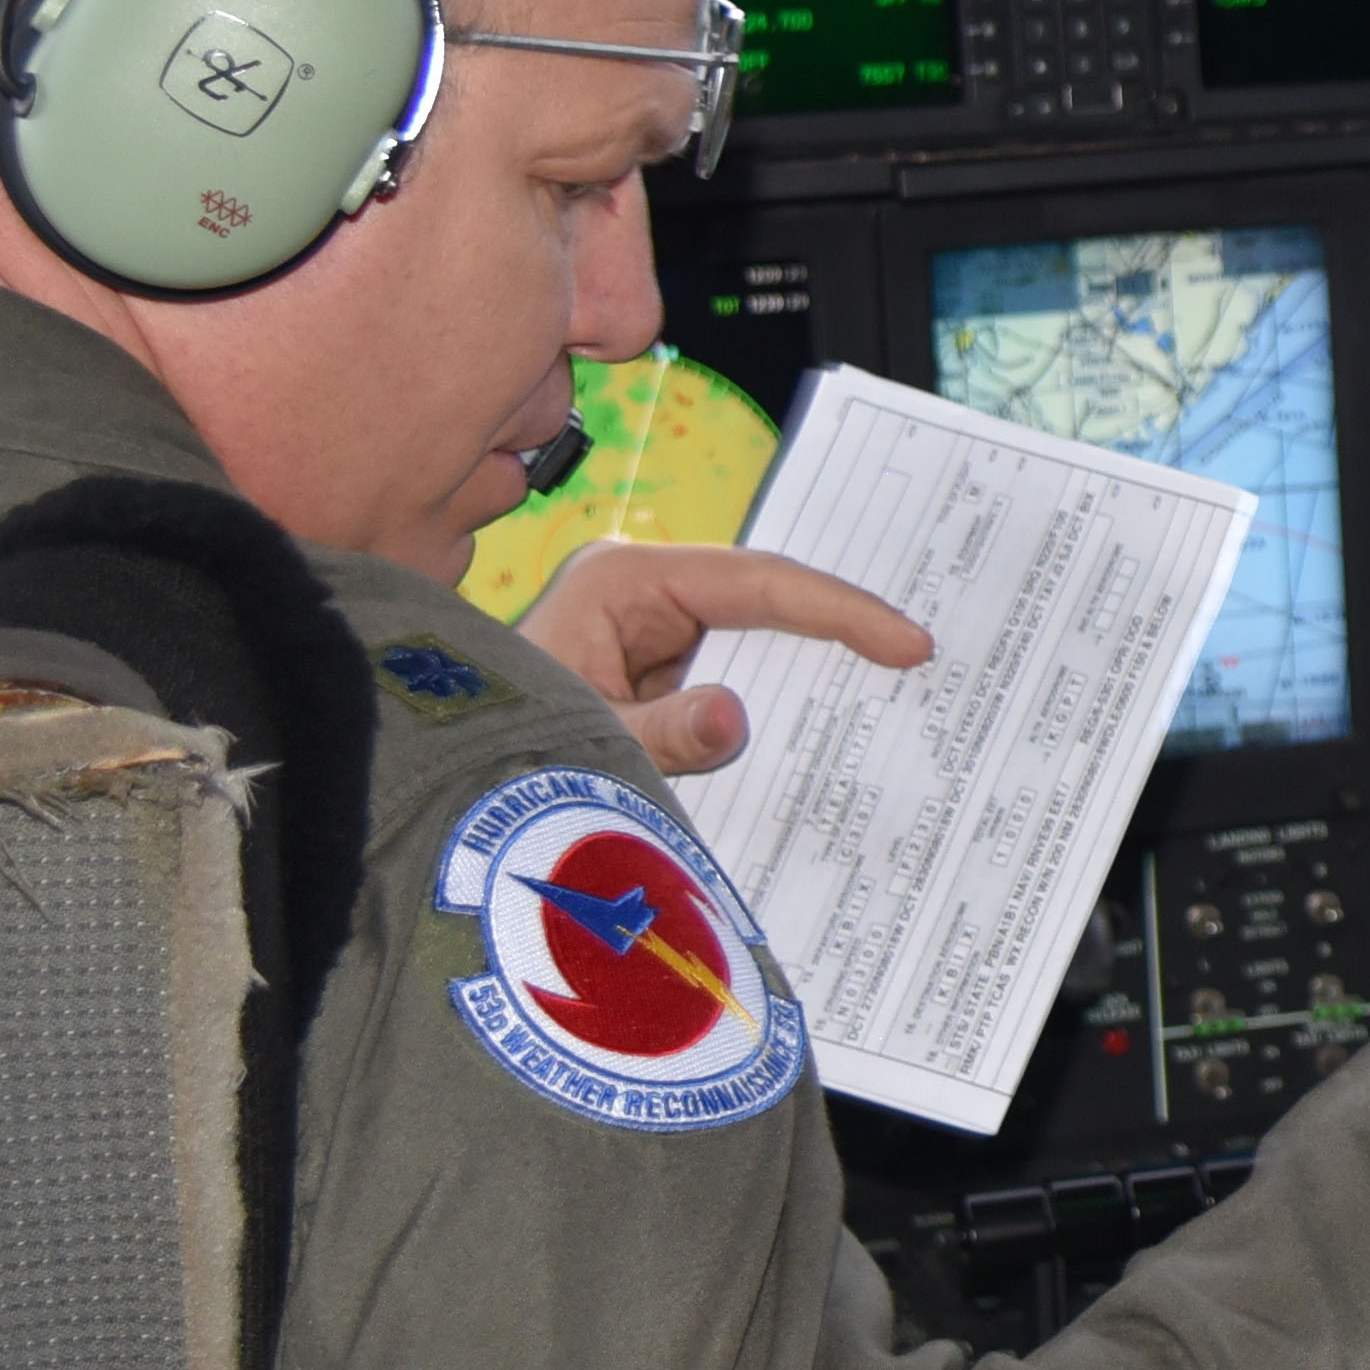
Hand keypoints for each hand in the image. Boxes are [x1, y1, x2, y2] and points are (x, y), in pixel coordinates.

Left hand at [517, 538, 932, 775]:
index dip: (839, 610)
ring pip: (759, 653)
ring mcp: (654, 640)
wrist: (446, 788)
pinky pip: (734, 693)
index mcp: (625, 582)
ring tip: (895, 709)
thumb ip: (658, 734)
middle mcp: (644, 598)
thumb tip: (732, 719)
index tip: (905, 642)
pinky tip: (826, 748)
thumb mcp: (581, 739)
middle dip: (842, 637)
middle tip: (923, 665)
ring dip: (812, 685)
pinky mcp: (659, 684)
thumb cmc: (493, 744)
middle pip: (770, 607)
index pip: (757, 582)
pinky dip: (775, 720)